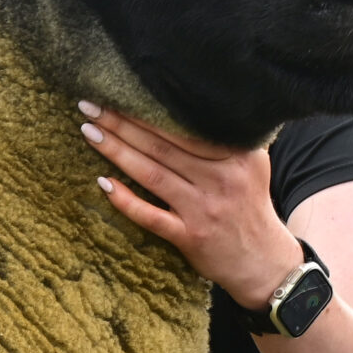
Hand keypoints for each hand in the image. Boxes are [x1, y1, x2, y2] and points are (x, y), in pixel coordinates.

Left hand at [80, 102, 304, 310]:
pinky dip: (125, 200)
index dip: (149, 109)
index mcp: (237, 155)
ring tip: (90, 131)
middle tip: (92, 105)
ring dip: (117, 152)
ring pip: (153, 174)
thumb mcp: (249, 166)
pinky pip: (151, 216)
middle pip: (163, 146)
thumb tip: (188, 106)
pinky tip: (103, 183)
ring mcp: (203, 209)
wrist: (263, 261)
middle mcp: (221, 178)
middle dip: (123, 124)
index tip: (119, 91)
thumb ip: (225, 139)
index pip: (185, 127)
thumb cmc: (248, 206)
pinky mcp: (190, 237)